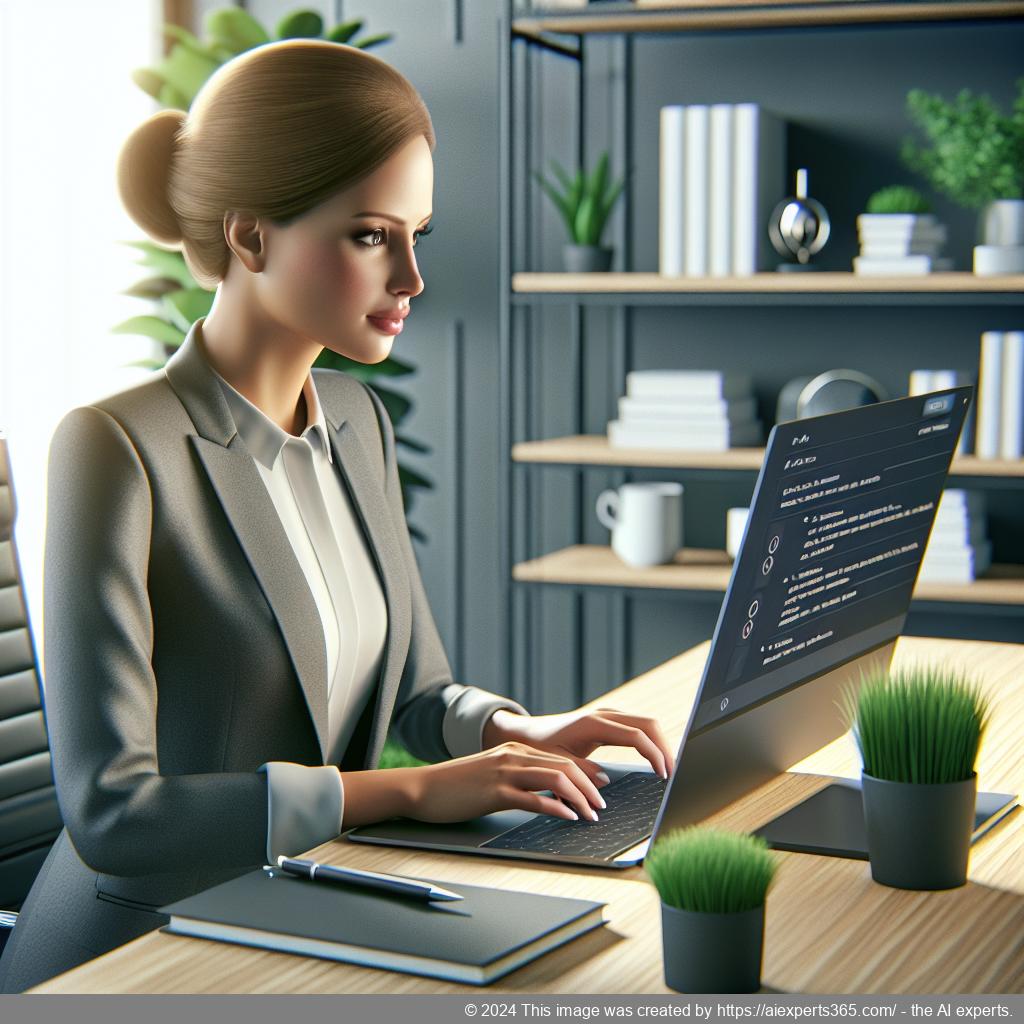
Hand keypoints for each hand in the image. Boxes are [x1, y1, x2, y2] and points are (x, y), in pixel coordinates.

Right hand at [404, 742, 607, 823]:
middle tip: (602, 806)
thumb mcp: (493, 775)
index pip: (561, 756)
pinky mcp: (495, 792)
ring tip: (591, 815)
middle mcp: (514, 755)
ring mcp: (505, 772)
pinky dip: (556, 808)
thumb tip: (547, 793)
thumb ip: (519, 778)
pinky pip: (534, 799)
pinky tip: (568, 818)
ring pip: (555, 778)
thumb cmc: (457, 786)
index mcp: (515, 750)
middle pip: (565, 765)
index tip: (603, 785)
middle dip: (589, 787)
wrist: (423, 788)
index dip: (587, 771)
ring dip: (579, 798)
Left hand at [482, 707, 674, 787]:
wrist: (528, 732)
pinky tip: (655, 759)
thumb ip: (580, 772)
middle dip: (665, 747)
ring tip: (669, 768)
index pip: (637, 735)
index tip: (664, 775)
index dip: (655, 754)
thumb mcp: (557, 762)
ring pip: (646, 723)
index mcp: (594, 724)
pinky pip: (638, 726)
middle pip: (649, 724)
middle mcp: (604, 715)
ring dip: (660, 743)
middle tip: (675, 774)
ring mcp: (608, 715)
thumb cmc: (540, 747)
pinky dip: (651, 740)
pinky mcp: (609, 720)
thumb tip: (604, 783)